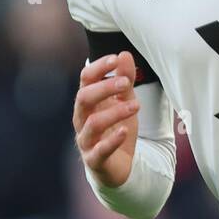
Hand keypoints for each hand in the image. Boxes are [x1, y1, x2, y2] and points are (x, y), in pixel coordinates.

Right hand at [74, 51, 141, 186]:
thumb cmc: (117, 128)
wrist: (118, 165)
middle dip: (104, 88)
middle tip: (126, 83)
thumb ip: (124, 79)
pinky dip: (112, 140)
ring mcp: (86, 140)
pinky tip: (125, 131)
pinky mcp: (95, 160)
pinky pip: (100, 150)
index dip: (98, 68)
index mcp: (88, 101)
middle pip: (83, 98)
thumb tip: (124, 54)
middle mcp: (82, 119)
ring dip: (115, 112)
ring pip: (92, 123)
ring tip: (136, 106)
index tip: (115, 59)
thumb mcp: (125, 101)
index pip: (85, 79)